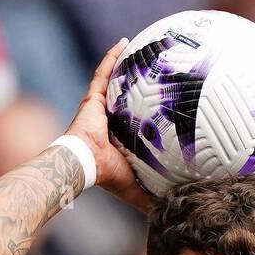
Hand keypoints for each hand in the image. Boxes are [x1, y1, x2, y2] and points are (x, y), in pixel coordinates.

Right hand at [66, 40, 155, 214]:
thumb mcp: (136, 187)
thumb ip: (151, 198)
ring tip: (142, 48)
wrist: (84, 164)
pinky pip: (104, 71)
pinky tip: (124, 42)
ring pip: (116, 80)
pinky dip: (112, 57)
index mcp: (120, 138)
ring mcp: (100, 107)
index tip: (163, 104)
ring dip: (126, 64)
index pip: (136, 121)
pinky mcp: (93, 97)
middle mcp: (110, 120)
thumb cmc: (108, 176)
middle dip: (138, 83)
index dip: (148, 112)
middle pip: (127, 97)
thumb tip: (169, 212)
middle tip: (156, 69)